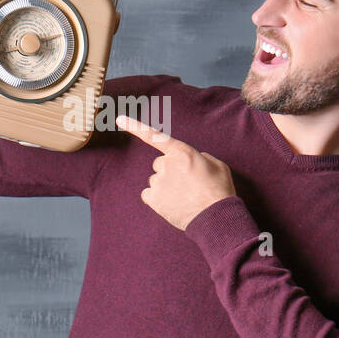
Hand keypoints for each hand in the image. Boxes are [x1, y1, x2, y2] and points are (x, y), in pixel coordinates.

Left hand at [116, 114, 236, 230]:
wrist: (214, 217)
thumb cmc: (219, 191)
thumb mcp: (218, 165)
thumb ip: (201, 157)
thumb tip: (193, 159)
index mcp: (182, 152)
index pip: (154, 136)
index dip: (135, 127)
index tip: (119, 120)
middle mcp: (166, 163)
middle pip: (159, 163)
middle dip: (169, 171)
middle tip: (186, 184)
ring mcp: (158, 181)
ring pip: (155, 180)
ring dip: (165, 186)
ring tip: (183, 197)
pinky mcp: (153, 198)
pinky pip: (148, 194)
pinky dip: (157, 199)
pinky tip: (172, 204)